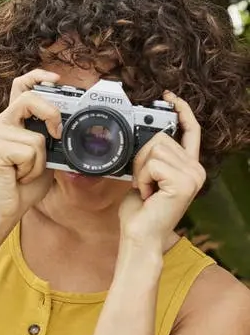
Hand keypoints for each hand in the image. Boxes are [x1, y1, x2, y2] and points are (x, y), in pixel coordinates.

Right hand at [0, 69, 61, 220]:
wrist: (2, 210)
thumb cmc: (21, 187)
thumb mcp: (44, 159)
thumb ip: (51, 142)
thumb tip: (72, 130)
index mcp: (13, 122)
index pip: (21, 86)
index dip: (38, 77)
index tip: (56, 80)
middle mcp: (1, 123)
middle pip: (29, 99)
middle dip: (51, 114)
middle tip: (57, 135)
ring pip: (36, 137)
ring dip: (40, 162)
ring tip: (25, 173)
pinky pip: (29, 153)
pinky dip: (32, 170)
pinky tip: (18, 178)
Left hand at [118, 91, 205, 252]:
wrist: (140, 236)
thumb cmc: (140, 212)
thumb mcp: (147, 178)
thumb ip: (153, 158)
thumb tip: (147, 138)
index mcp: (189, 167)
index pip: (191, 131)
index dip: (181, 111)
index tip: (168, 98)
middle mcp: (196, 170)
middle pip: (162, 137)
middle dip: (142, 158)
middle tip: (143, 183)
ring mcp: (192, 176)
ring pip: (155, 148)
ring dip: (141, 169)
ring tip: (146, 190)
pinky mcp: (183, 182)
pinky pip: (152, 163)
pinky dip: (142, 178)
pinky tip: (147, 195)